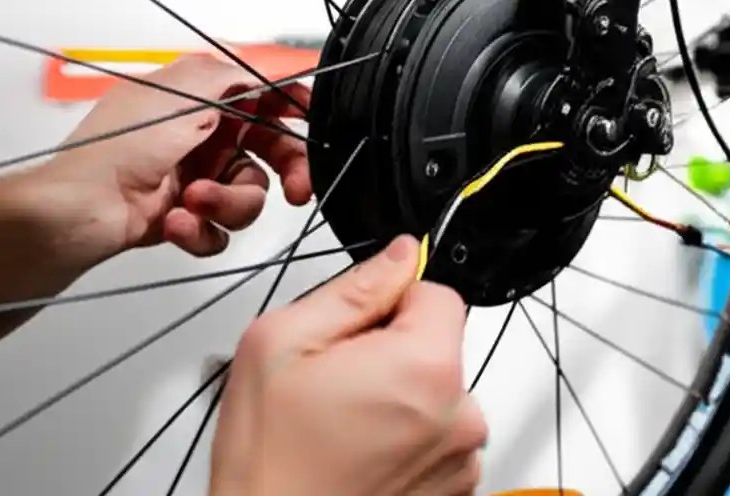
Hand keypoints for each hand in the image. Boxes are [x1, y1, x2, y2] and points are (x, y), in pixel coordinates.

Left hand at [39, 54, 312, 266]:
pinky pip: (222, 229)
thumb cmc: (111, 150)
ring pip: (250, 196)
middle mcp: (201, 136)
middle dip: (286, 171)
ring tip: (195, 202)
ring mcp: (196, 177)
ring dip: (228, 203)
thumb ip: (230, 76)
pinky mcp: (187, 216)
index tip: (313, 118)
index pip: (261, 97)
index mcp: (199, 99)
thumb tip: (264, 69)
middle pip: (271, 152)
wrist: (76, 211)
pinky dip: (203, 230)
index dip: (291, 106)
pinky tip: (176, 223)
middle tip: (296, 189)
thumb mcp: (179, 94)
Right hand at [210, 237, 484, 495]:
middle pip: (439, 345)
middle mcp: (460, 415)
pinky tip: (359, 453)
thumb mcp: (282, 342)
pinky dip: (406, 439)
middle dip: (393, 351)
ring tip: (343, 426)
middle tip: (335, 384)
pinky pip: (438, 437)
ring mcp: (461, 460)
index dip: (392, 302)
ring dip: (400, 398)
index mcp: (425, 367)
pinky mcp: (455, 489)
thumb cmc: (268, 460)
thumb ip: (354, 289)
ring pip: (437, 392)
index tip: (356, 330)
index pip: (439, 293)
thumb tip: (398, 256)